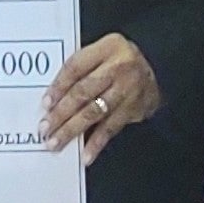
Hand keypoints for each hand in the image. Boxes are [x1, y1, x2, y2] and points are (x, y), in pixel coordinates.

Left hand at [38, 32, 160, 164]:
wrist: (158, 70)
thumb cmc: (118, 61)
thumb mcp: (102, 52)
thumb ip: (81, 68)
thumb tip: (51, 98)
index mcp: (108, 47)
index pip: (76, 67)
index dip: (58, 86)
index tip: (44, 104)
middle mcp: (120, 67)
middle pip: (84, 92)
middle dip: (61, 113)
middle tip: (45, 128)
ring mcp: (129, 90)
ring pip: (95, 112)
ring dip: (73, 129)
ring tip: (56, 142)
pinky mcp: (135, 109)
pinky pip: (112, 128)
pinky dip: (97, 142)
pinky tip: (85, 154)